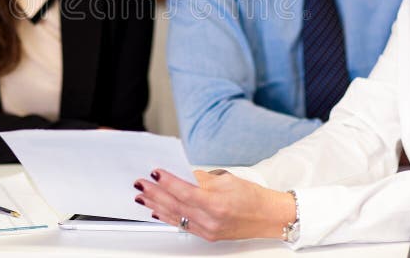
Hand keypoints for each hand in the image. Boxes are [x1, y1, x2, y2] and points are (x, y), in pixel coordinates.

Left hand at [134, 169, 295, 241]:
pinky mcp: (207, 236)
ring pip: (176, 217)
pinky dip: (167, 217)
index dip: (168, 182)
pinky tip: (156, 211)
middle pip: (177, 205)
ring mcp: (208, 230)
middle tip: (140, 183)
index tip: (154, 172)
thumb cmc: (252, 196)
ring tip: (142, 196)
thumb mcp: (228, 179)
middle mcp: (211, 220)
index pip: (186, 191)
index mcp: (218, 203)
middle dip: (155, 193)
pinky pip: (182, 225)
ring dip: (156, 205)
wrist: (269, 217)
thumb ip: (201, 178)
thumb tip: (182, 174)